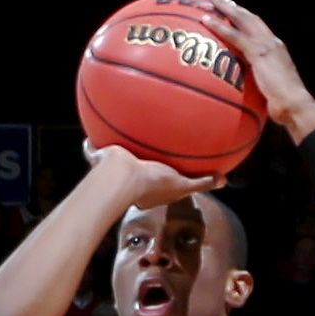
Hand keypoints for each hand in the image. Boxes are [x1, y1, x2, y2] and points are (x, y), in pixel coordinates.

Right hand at [82, 140, 218, 209]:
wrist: (122, 177)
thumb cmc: (150, 183)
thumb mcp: (181, 184)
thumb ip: (201, 183)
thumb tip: (224, 180)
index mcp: (146, 190)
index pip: (158, 181)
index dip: (163, 175)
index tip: (168, 167)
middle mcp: (129, 182)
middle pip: (137, 168)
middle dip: (141, 160)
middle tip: (148, 148)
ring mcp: (112, 171)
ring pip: (115, 158)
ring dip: (117, 149)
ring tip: (122, 131)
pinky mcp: (99, 158)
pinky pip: (93, 147)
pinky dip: (91, 142)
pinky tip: (96, 124)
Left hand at [195, 0, 314, 133]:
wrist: (294, 105)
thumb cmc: (283, 104)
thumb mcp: (269, 88)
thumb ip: (259, 81)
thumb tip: (247, 88)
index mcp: (274, 47)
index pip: (255, 26)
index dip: (241, 15)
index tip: (228, 7)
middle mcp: (271, 41)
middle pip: (247, 16)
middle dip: (229, 4)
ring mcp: (266, 45)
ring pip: (241, 19)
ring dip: (223, 6)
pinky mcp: (259, 53)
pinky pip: (235, 36)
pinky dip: (220, 26)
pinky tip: (206, 19)